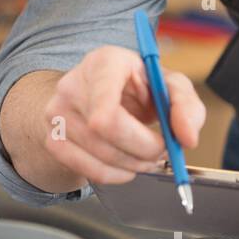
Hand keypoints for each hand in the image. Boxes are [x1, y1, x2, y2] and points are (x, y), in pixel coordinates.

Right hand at [41, 45, 205, 185]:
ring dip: (134, 165)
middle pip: (107, 134)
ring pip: (101, 157)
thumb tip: (187, 139)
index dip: (135, 134)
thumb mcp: (169, 86)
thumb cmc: (138, 87)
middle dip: (145, 151)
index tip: (164, 141)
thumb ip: (186, 106)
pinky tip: (126, 165)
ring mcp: (56, 114)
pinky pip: (87, 170)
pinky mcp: (52, 138)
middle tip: (162, 152)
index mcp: (103, 63)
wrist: (98, 93)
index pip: (105, 107)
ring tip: (146, 156)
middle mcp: (72, 85)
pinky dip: (114, 175)